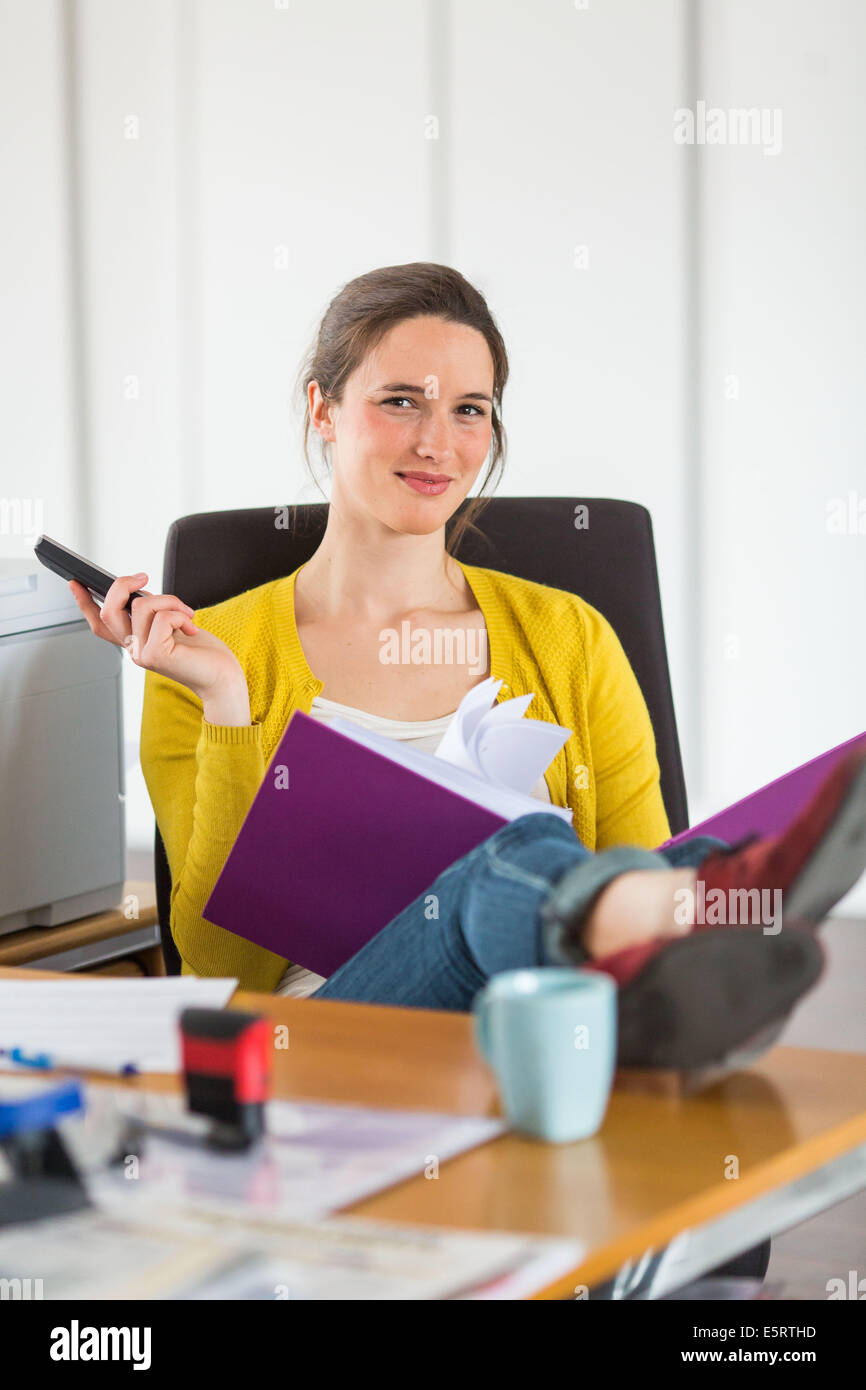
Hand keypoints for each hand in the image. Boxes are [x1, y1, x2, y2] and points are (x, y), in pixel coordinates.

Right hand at [68, 572, 245, 703]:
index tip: (75, 583)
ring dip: (170, 601)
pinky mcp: (155, 655)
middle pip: (108, 609)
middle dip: (124, 584)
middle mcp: (133, 649)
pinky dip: (180, 614)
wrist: (222, 677)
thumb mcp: (171, 625)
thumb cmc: (202, 652)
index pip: (100, 623)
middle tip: (144, 576)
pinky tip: (191, 627)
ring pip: (141, 606)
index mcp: (134, 642)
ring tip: (187, 614)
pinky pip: (162, 617)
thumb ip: (152, 613)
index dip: (84, 603)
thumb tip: (140, 592)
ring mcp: (141, 654)